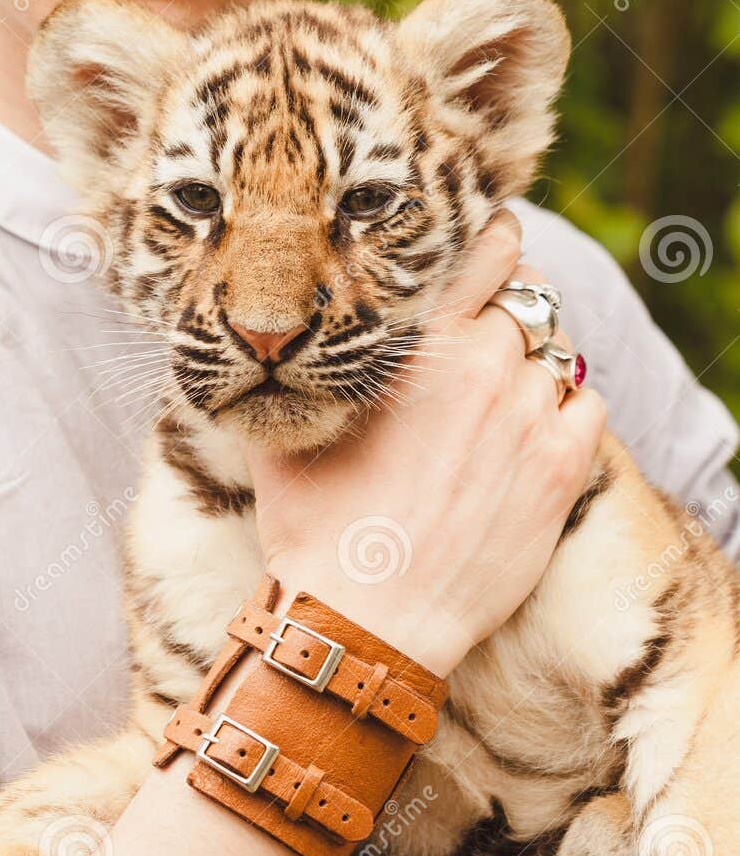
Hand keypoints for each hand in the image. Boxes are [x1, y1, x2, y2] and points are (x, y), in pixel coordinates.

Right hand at [247, 208, 605, 677]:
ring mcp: (526, 416)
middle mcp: (481, 364)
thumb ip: (296, 364)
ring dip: (536, 358)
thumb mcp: (290, 425)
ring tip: (507, 388)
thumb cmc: (316, 525)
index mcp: (419, 342)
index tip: (493, 242)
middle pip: (530, 296)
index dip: (496, 238)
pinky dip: (565, 407)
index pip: (487, 249)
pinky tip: (534, 430)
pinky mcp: (561, 468)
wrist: (366, 618)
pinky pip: (586, 403)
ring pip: (558, 350)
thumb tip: (269, 328)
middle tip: (492, 328)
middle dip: (513, 304)